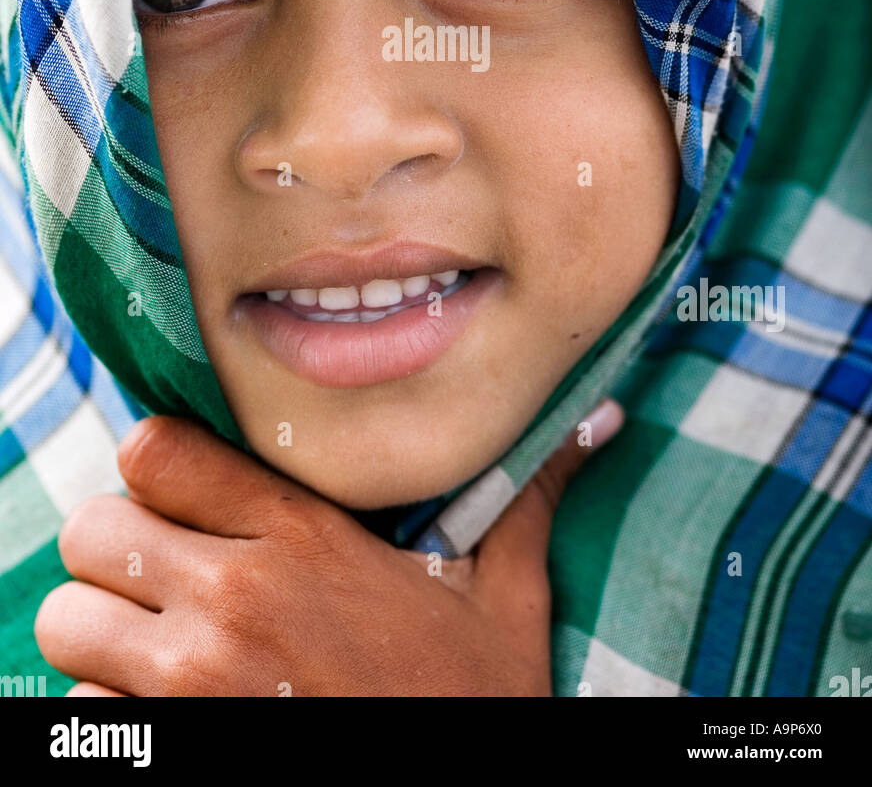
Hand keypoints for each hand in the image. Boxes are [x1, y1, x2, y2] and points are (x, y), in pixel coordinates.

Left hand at [35, 400, 623, 697]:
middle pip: (91, 531)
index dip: (156, 468)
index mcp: (301, 542)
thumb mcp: (504, 598)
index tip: (186, 494)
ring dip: (102, 638)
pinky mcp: (171, 755)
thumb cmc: (474, 707)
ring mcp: (190, 687)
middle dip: (115, 552)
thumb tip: (591, 419)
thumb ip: (523, 498)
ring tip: (159, 651)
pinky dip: (111, 714)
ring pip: (70, 625)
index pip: (155, 452)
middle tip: (164, 578)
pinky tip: (174, 716)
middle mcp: (230, 602)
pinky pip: (85, 718)